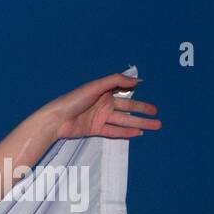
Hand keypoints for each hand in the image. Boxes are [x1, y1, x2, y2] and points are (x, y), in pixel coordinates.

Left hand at [40, 72, 161, 140]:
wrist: (56, 119)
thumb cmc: (73, 100)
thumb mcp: (96, 86)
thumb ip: (116, 80)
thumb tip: (137, 81)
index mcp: (104, 92)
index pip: (124, 92)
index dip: (137, 95)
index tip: (148, 96)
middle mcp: (103, 104)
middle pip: (128, 107)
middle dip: (143, 111)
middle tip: (157, 115)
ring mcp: (100, 117)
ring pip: (124, 120)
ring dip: (139, 123)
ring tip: (155, 126)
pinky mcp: (95, 129)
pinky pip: (114, 131)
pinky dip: (126, 132)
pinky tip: (138, 133)